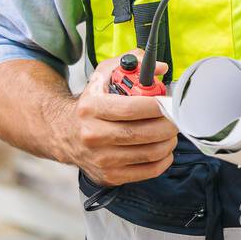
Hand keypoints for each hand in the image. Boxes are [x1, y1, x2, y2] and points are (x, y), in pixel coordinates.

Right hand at [60, 49, 176, 186]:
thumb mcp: (104, 75)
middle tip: (176, 117)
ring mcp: (101, 159)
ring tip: (171, 131)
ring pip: (149, 153)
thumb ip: (132, 63)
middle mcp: (93, 135)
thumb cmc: (91, 102)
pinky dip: (163, 160)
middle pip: (142, 133)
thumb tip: (160, 68)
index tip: (170, 102)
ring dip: (169, 141)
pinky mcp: (109, 176)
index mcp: (91, 108)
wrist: (64, 132)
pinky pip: (147, 171)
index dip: (156, 106)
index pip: (131, 109)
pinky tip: (164, 149)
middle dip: (168, 124)